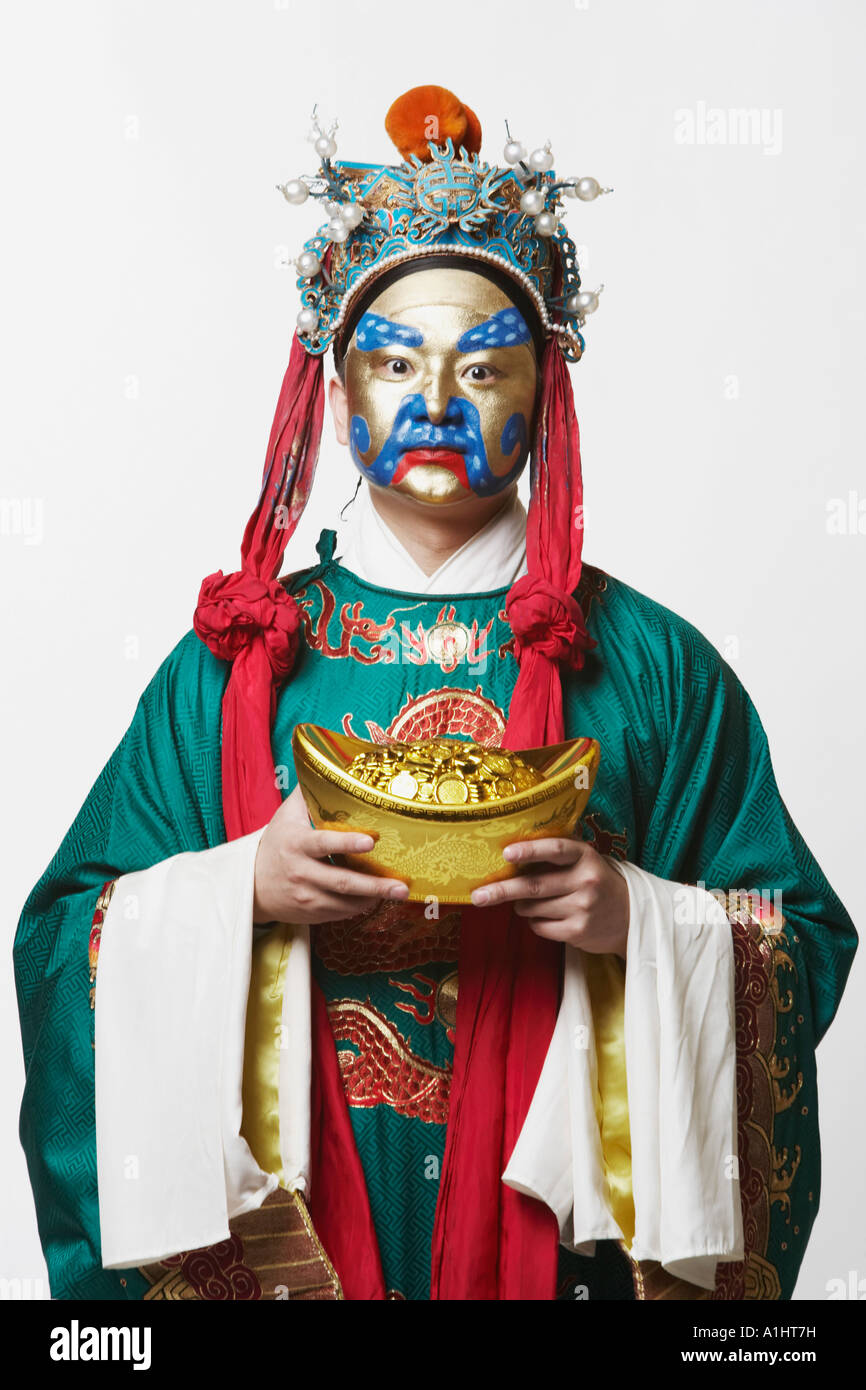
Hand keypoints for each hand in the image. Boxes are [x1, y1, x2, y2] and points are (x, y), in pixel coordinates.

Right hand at [253, 784, 408, 924]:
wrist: (251, 884)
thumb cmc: (276, 843)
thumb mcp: (286, 815)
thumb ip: (308, 793)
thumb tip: (329, 764)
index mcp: (296, 844)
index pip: (324, 843)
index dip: (347, 843)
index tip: (371, 842)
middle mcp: (301, 872)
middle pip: (341, 882)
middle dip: (374, 885)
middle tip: (402, 886)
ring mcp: (306, 896)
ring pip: (344, 902)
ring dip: (373, 898)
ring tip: (398, 892)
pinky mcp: (310, 913)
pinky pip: (340, 913)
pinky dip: (360, 906)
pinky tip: (377, 898)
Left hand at [470, 837, 629, 957]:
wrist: (632, 917)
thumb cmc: (598, 882)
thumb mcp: (586, 861)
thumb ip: (557, 857)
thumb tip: (510, 855)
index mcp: (586, 857)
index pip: (556, 849)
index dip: (530, 851)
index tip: (506, 853)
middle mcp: (586, 881)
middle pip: (534, 886)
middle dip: (502, 890)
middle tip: (477, 896)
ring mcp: (583, 908)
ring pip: (532, 908)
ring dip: (522, 906)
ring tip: (530, 902)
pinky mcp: (578, 931)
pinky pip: (540, 927)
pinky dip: (534, 922)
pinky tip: (546, 917)